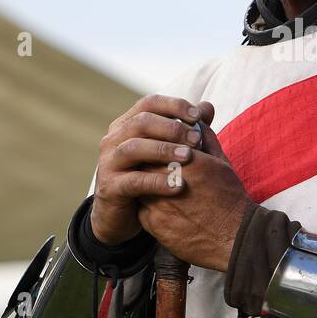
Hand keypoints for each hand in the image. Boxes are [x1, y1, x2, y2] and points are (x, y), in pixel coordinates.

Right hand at [89, 94, 215, 244]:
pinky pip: (134, 181)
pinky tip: (178, 186)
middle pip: (141, 122)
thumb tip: (207, 107)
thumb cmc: (149, 176)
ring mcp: (109, 162)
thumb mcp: (166, 151)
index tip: (198, 116)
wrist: (121, 215)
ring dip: (164, 150)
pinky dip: (157, 181)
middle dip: (172, 128)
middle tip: (197, 138)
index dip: (174, 105)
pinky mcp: (110, 187)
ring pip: (134, 147)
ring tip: (189, 157)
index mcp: (127, 124)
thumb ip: (186, 129)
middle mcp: (114, 139)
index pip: (149, 103)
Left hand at [138, 122, 254, 271]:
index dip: (158, 143)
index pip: (157, 141)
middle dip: (148, 160)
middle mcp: (167, 178)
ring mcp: (156, 201)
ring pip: (139, 183)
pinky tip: (164, 207)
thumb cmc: (230, 198)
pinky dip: (148, 204)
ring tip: (160, 186)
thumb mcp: (221, 162)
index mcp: (185, 159)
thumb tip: (199, 118)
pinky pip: (141, 206)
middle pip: (143, 160)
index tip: (164, 146)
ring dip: (145, 182)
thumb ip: (206, 137)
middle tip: (158, 166)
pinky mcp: (151, 222)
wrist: (233, 238)